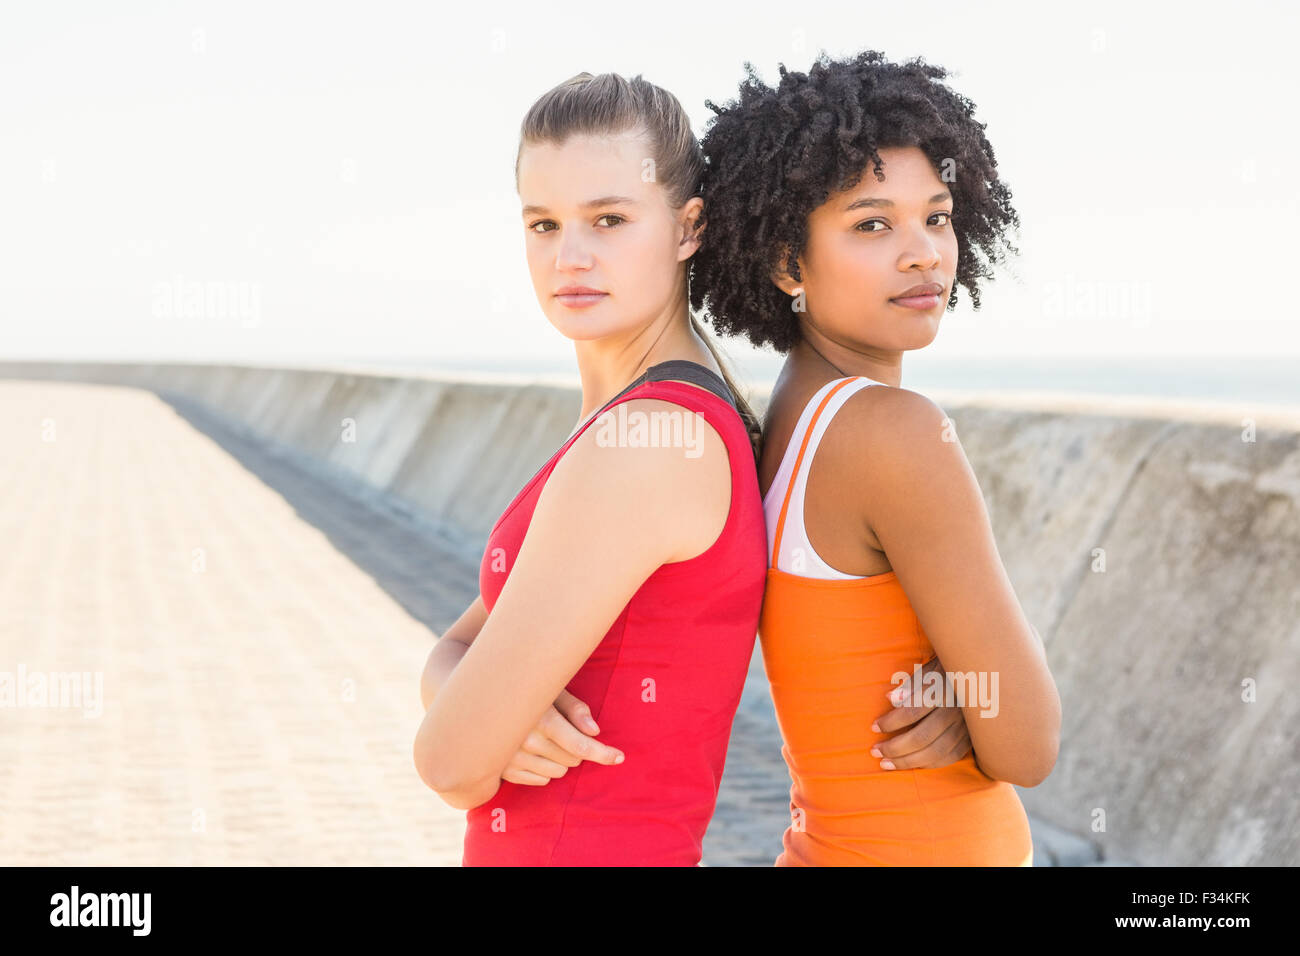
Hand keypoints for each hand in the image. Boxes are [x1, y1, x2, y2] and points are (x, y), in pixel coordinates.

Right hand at [500, 689, 624, 785]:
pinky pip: (540, 780)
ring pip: (558, 772)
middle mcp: (526, 741)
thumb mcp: (552, 690)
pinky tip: (536, 751)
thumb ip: (575, 709)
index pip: (580, 745)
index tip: (619, 757)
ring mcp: (512, 758)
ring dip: (561, 760)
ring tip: (549, 740)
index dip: (603, 753)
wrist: (483, 698)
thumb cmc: (526, 690)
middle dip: (577, 749)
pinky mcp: (503, 770)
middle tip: (566, 731)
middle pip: (572, 760)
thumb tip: (595, 731)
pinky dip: (545, 769)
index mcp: (542, 719)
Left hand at [870, 656, 972, 770]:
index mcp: (945, 690)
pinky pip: (950, 757)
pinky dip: (929, 764)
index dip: (892, 721)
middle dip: (895, 747)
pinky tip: (912, 764)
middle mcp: (957, 711)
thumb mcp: (931, 667)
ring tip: (886, 763)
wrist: (985, 674)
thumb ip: (912, 683)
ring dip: (908, 762)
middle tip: (874, 751)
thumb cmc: (949, 668)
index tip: (874, 726)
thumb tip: (891, 699)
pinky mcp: (973, 738)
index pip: (913, 711)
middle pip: (923, 737)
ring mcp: (967, 728)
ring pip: (935, 752)